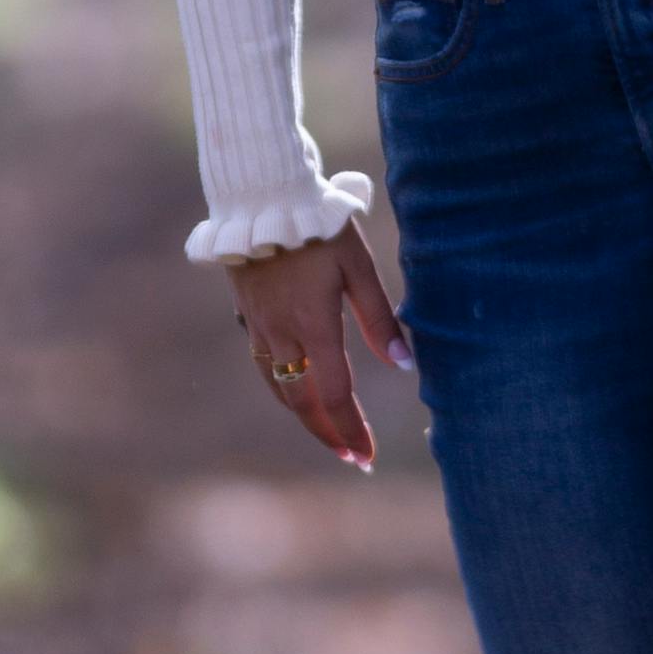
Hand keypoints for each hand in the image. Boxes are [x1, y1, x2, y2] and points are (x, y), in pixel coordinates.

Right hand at [222, 223, 411, 470]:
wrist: (261, 197)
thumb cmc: (319, 225)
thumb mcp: (358, 266)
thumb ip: (380, 317)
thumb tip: (404, 364)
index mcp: (314, 325)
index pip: (335, 395)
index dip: (352, 430)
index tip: (366, 456)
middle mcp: (282, 334)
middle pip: (302, 402)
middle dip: (328, 433)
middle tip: (350, 457)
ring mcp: (260, 326)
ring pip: (280, 388)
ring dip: (304, 417)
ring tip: (328, 433)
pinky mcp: (248, 314)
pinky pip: (265, 366)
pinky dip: (284, 389)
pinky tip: (298, 391)